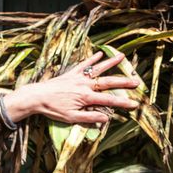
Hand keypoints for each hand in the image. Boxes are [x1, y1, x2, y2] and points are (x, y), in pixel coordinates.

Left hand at [4, 51, 140, 125]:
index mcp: (86, 97)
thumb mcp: (71, 118)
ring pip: (98, 69)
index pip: (109, 101)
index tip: (134, 104)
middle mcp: (85, 85)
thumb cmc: (53, 109)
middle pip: (108, 82)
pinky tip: (100, 53)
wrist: (36, 97)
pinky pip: (83, 64)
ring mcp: (78, 77)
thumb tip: (105, 119)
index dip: (122, 103)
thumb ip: (89, 118)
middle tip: (137, 81)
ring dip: (111, 63)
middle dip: (123, 82)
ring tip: (122, 57)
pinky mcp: (71, 73)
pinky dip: (92, 59)